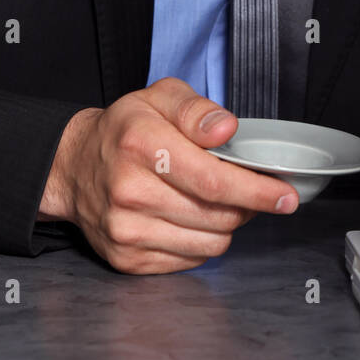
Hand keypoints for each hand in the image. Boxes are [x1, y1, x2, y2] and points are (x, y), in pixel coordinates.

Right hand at [37, 78, 298, 274]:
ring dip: (225, 225)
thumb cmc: (125, 129)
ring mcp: (126, 231)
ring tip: (215, 202)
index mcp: (141, 144)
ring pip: (209, 245)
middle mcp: (130, 192)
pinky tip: (190, 219)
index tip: (285, 196)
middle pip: (217, 216)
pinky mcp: (126, 259)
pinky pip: (190, 261)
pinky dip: (201, 243)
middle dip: (246, 206)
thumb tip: (227, 129)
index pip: (213, 180)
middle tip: (248, 190)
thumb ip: (196, 109)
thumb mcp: (159, 97)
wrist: (74, 166)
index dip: (256, 191)